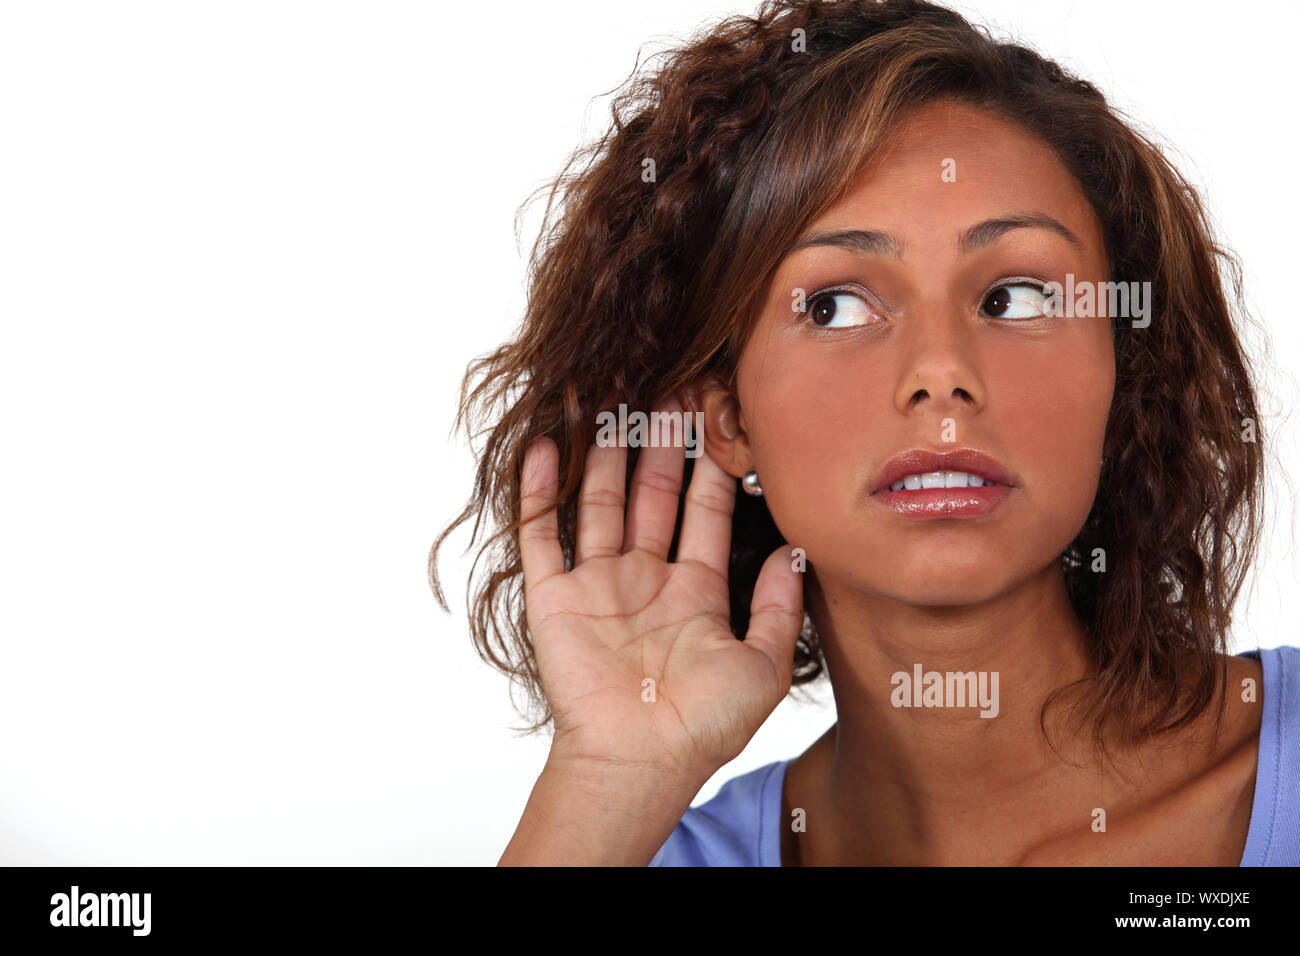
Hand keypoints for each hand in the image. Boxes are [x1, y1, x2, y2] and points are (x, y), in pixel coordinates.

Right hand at [517, 398, 804, 786]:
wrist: (637, 762)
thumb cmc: (701, 726)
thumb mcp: (763, 664)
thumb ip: (780, 606)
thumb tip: (792, 550)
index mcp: (693, 593)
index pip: (705, 512)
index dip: (712, 465)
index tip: (719, 416)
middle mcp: (645, 581)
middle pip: (653, 495)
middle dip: (662, 443)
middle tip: (670, 389)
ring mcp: (597, 585)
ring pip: (600, 501)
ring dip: (606, 453)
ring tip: (613, 399)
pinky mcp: (554, 597)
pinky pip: (542, 534)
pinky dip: (540, 490)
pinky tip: (550, 446)